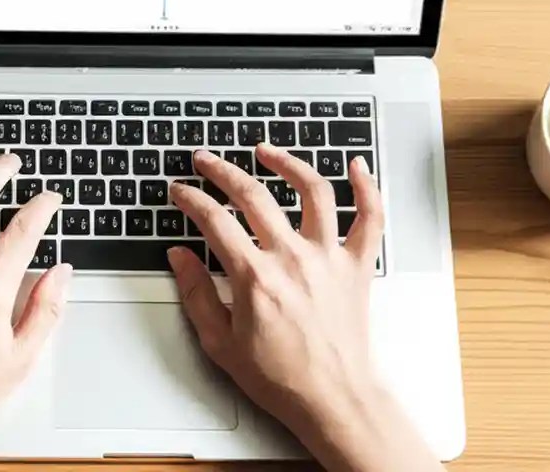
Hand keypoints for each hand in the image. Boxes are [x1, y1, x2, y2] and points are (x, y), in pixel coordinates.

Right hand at [168, 144, 440, 471]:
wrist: (333, 399)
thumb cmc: (280, 378)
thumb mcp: (220, 342)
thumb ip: (195, 293)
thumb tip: (179, 256)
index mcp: (255, 278)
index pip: (213, 220)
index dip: (191, 199)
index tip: (181, 191)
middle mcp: (293, 259)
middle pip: (253, 194)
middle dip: (222, 171)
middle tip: (205, 161)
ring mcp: (329, 258)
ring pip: (312, 191)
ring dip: (287, 163)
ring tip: (266, 151)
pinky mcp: (357, 266)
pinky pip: (370, 217)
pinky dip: (367, 187)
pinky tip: (356, 165)